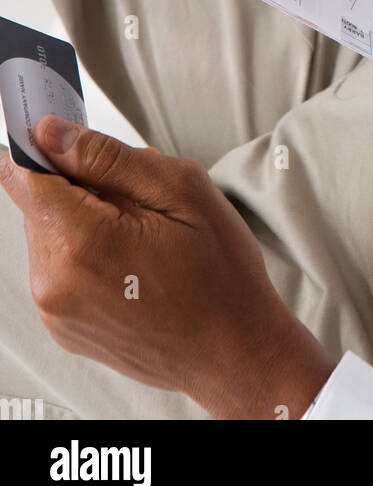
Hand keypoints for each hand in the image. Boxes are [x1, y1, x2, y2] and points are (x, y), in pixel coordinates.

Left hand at [0, 118, 335, 418]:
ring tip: (142, 235)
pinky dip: (88, 253)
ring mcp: (56, 311)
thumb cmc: (220, 274)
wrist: (235, 352)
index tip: (69, 138)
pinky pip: (60, 268)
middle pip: (38, 203)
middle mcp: (55, 283)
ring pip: (50, 233)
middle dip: (80, 187)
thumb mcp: (180, 190)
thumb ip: (107, 157)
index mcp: (82, 243)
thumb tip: (52, 133)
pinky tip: (134, 263)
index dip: (43, 147)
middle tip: (138, 199)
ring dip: (85, 220)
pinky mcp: (65, 327)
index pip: (23, 175)